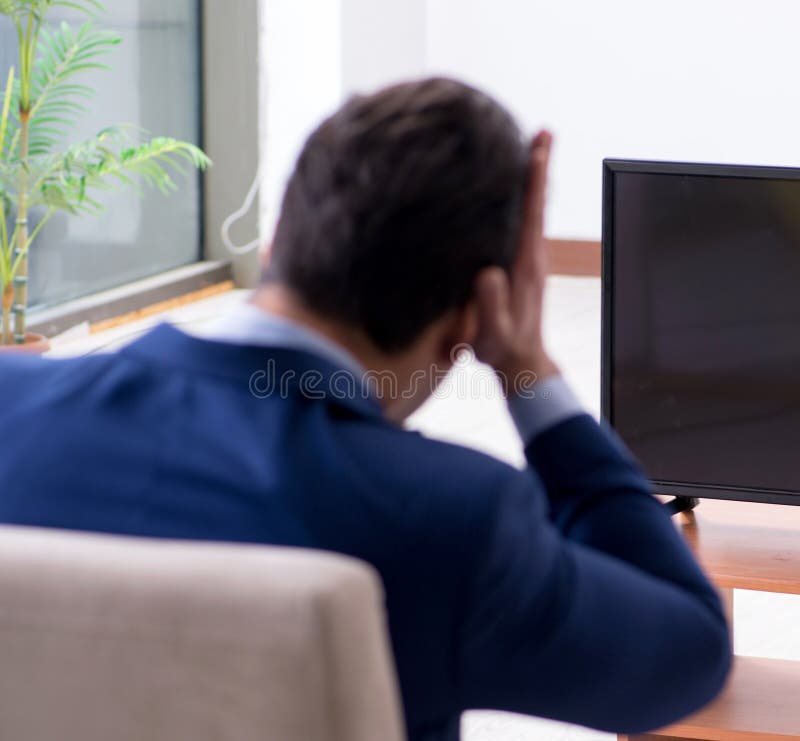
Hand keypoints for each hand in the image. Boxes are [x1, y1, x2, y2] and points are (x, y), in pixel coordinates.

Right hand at [472, 130, 558, 388]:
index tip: (538, 147)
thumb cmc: (503, 348)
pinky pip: (524, 226)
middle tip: (543, 133)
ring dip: (533, 182)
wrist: (522, 364)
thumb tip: (487, 272)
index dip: (534, 180)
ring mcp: (529, 262)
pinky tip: (514, 194)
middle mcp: (532, 257)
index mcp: (526, 266)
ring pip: (532, 213)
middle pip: (537, 204)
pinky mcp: (521, 268)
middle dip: (539, 168)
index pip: (531, 214)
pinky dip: (524, 203)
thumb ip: (490, 305)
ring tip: (532, 151)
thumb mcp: (493, 333)